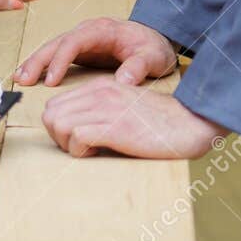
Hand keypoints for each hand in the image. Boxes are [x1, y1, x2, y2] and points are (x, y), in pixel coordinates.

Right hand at [13, 16, 177, 86]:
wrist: (156, 39)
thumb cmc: (152, 47)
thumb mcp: (152, 57)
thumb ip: (138, 67)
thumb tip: (123, 81)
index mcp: (101, 30)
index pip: (74, 42)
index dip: (60, 61)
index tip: (52, 81)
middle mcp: (86, 31)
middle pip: (56, 43)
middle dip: (38, 61)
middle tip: (23, 79)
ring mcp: (81, 40)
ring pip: (51, 48)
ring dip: (34, 63)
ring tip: (19, 79)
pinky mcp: (79, 50)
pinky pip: (56, 55)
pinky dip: (41, 65)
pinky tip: (29, 75)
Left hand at [40, 76, 221, 157]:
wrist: (191, 123)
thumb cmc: (160, 122)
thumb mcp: (124, 106)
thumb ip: (101, 111)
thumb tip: (75, 130)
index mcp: (100, 87)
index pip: (54, 104)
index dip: (58, 126)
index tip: (76, 139)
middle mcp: (99, 93)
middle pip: (49, 114)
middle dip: (57, 136)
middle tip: (79, 147)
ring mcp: (106, 109)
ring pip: (57, 123)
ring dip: (67, 144)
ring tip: (88, 150)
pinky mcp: (115, 127)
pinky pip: (76, 136)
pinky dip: (79, 151)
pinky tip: (97, 153)